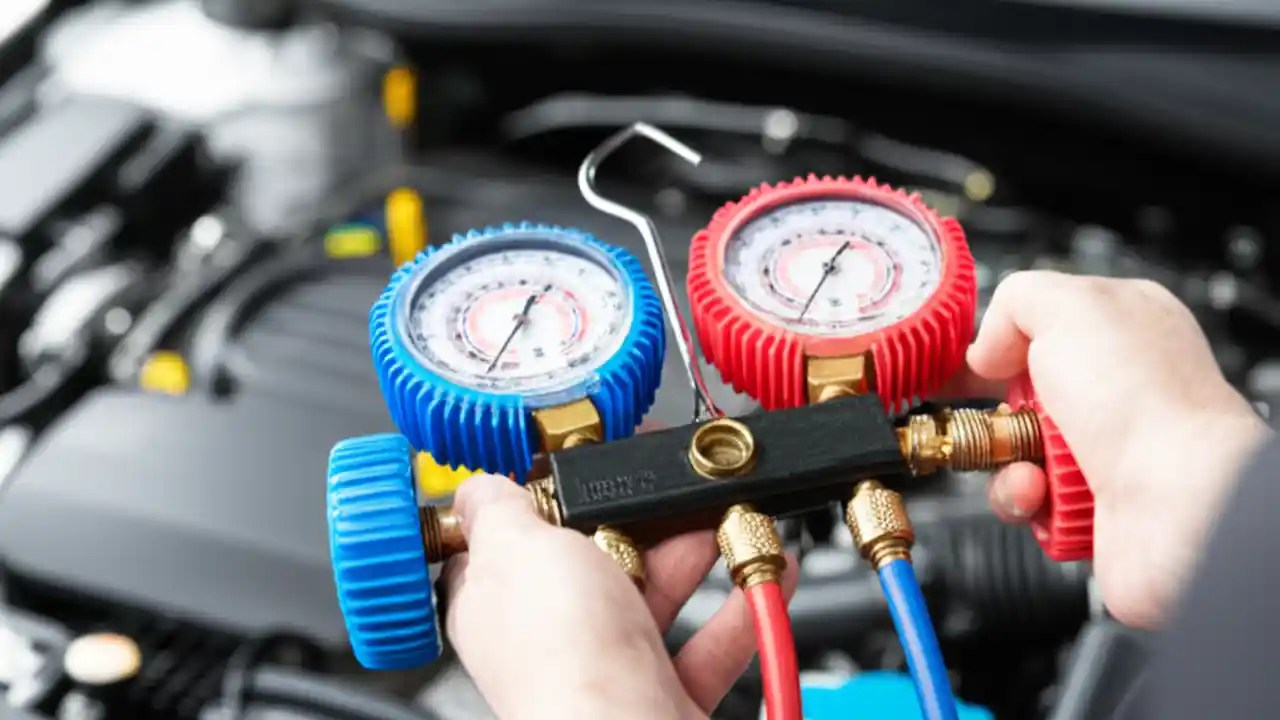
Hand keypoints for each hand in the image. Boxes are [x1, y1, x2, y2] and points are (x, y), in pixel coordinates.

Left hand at [442, 474, 798, 719]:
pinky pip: (709, 645)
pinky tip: (767, 577)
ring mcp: (610, 668)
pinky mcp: (663, 697)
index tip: (592, 472)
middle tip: (678, 494)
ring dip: (700, 555)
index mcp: (500, 600)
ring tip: (733, 523)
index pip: (513, 542)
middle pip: (599, 559)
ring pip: (656, 597)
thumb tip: (479, 485)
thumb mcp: (516, 547)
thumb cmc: (563, 656)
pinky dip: (743, 609)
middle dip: (647, 522)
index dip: (551, 500)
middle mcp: (552, 637)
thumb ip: (497, 509)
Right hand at [963, 271, 1270, 627]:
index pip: (1040, 322)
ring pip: (1013, 449)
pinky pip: (1026, 497)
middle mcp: (1116, 386)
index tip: (966, 361)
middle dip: (992, 409)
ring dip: (1004, 460)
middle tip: (996, 413)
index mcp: (1121, 325)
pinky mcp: (1090, 500)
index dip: (997, 342)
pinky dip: (1022, 499)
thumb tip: (989, 347)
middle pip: (1017, 392)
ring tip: (1030, 465)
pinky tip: (1042, 494)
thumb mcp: (1069, 306)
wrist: (1177, 502)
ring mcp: (1105, 447)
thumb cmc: (1145, 404)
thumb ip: (1017, 300)